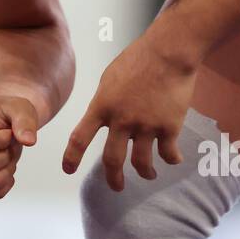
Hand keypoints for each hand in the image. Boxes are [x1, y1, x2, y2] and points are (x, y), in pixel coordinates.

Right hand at [0, 96, 39, 198]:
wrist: (1, 123)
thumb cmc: (7, 113)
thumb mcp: (20, 108)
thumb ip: (24, 121)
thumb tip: (29, 141)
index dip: (4, 139)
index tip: (9, 131)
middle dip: (8, 155)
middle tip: (10, 144)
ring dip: (9, 168)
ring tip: (6, 153)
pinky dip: (8, 180)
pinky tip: (4, 164)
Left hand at [62, 36, 197, 190]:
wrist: (168, 51)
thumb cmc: (138, 59)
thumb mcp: (109, 78)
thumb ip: (104, 101)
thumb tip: (101, 118)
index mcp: (102, 106)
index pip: (79, 138)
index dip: (72, 157)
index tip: (68, 170)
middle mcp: (121, 120)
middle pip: (111, 160)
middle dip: (113, 179)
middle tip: (116, 186)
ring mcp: (146, 125)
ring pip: (142, 163)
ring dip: (146, 173)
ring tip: (149, 175)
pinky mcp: (169, 127)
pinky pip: (168, 154)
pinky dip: (171, 159)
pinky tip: (172, 159)